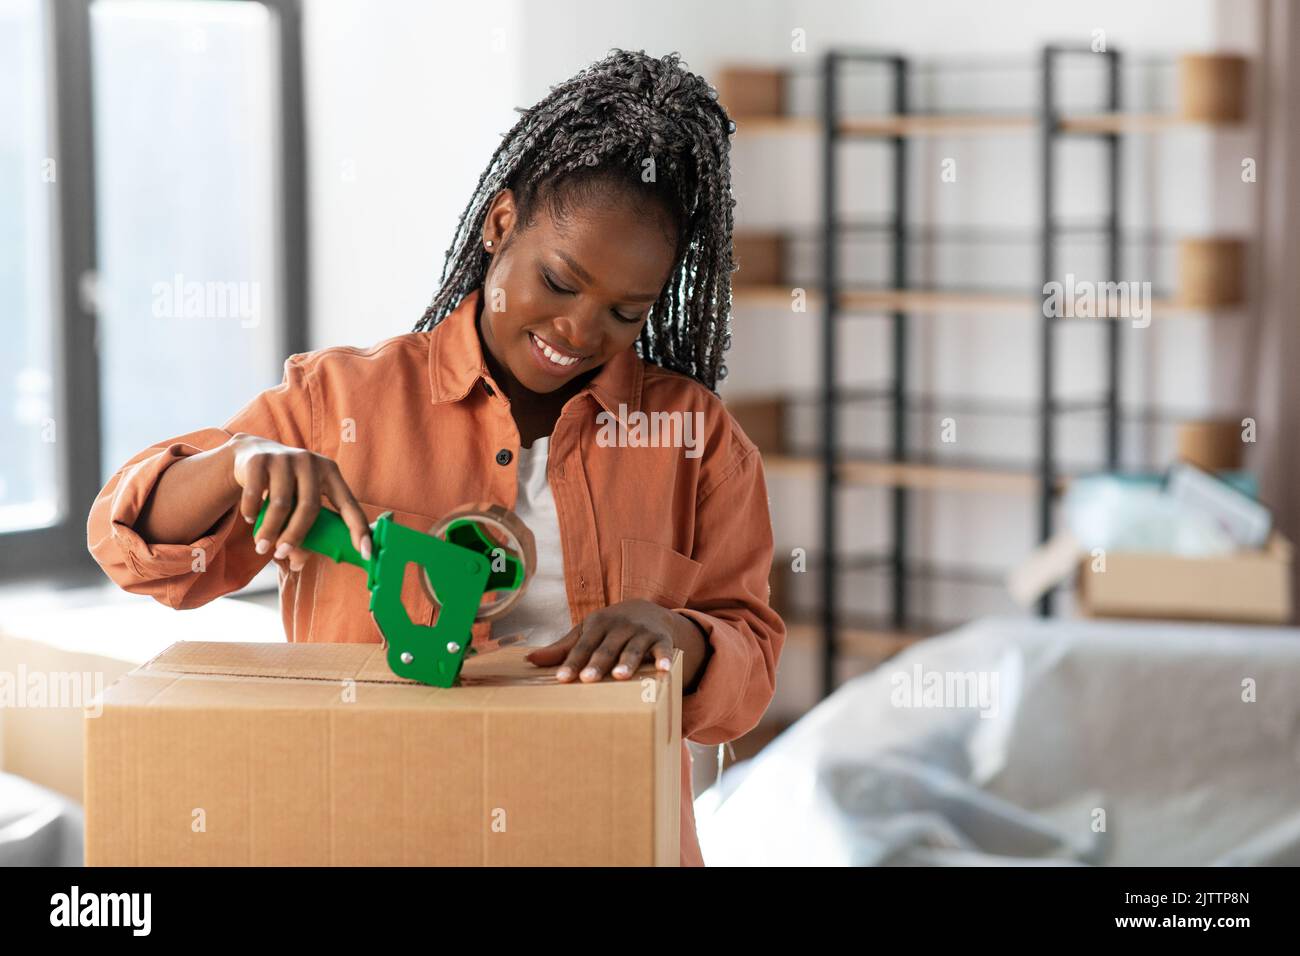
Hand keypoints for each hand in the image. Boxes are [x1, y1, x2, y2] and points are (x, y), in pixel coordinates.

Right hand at [228, 433, 371, 571]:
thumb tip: (297, 564)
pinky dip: (252, 512)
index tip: (366, 553)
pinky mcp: (260, 460)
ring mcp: (285, 458)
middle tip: (282, 555)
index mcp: (330, 473)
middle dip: (296, 536)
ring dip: (270, 531)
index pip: (349, 505)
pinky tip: (250, 519)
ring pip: (281, 505)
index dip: (359, 530)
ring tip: (262, 546)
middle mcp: (311, 462)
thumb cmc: (286, 486)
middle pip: (310, 507)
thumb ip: (305, 530)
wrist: (252, 453)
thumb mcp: (299, 502)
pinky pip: (256, 495)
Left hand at [525, 599, 710, 688]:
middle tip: (588, 679)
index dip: (573, 662)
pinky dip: (665, 659)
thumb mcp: (587, 633)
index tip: (562, 678)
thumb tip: (529, 659)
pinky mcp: (661, 639)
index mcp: (598, 624)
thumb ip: (563, 648)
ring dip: (628, 662)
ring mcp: (641, 632)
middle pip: (607, 648)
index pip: (583, 646)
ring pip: (633, 649)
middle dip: (598, 663)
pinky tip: (664, 670)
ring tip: (620, 676)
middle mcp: (620, 627)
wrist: (648, 610)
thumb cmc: (610, 629)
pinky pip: (664, 650)